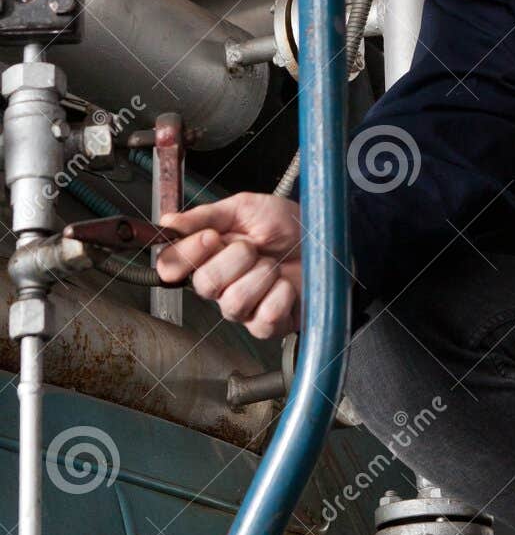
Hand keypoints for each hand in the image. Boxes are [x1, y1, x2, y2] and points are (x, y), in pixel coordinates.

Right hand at [155, 193, 302, 340]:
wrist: (325, 240)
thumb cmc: (287, 226)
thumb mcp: (245, 208)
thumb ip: (206, 216)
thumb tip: (169, 222)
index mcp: (207, 257)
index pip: (171, 267)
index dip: (187, 254)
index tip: (211, 237)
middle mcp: (220, 286)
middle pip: (204, 284)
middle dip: (235, 258)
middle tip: (253, 247)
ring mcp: (243, 309)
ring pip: (234, 302)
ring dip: (262, 275)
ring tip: (274, 265)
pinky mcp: (267, 326)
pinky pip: (264, 318)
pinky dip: (281, 295)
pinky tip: (286, 285)